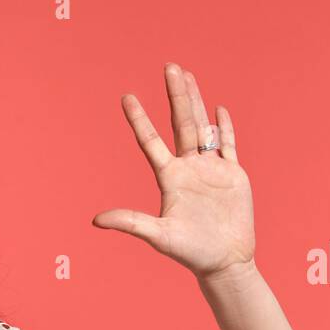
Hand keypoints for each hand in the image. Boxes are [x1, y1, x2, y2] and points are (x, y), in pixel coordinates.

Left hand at [93, 63, 254, 282]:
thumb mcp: (158, 236)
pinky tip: (218, 108)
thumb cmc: (190, 252)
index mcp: (170, 178)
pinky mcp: (233, 175)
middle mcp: (189, 169)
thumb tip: (96, 220)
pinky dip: (224, 127)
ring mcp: (211, 170)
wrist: (225, 262)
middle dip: (176, 96)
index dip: (139, 120)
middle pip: (181, 124)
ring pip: (203, 127)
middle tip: (170, 67)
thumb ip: (130, 223)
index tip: (127, 97)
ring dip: (197, 102)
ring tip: (188, 76)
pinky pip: (228, 145)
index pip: (151, 142)